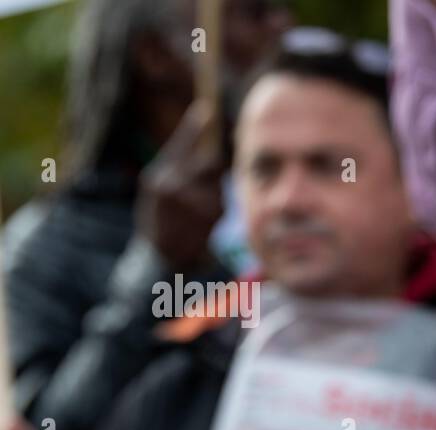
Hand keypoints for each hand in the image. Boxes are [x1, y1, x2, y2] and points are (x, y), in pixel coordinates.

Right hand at [136, 100, 225, 269]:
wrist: (160, 258)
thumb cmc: (164, 221)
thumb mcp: (160, 192)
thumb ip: (179, 170)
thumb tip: (205, 149)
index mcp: (158, 176)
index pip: (180, 146)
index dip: (194, 127)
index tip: (206, 108)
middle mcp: (169, 185)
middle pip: (210, 164)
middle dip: (215, 169)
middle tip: (208, 182)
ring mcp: (186, 203)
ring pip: (218, 187)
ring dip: (216, 197)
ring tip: (198, 213)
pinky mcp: (201, 219)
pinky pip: (221, 206)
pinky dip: (217, 213)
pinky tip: (201, 225)